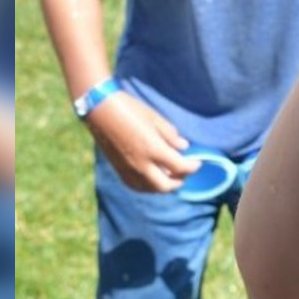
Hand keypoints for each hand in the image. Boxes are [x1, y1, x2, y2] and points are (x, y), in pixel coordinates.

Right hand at [83, 92, 197, 191]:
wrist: (100, 110)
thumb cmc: (129, 109)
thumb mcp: (155, 118)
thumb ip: (170, 136)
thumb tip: (183, 147)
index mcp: (153, 149)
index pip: (179, 167)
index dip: (192, 167)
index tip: (198, 163)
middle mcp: (141, 164)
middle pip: (165, 186)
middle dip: (179, 181)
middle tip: (185, 172)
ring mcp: (128, 169)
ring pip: (150, 189)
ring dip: (164, 186)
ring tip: (170, 175)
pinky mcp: (118, 169)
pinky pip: (136, 186)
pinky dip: (148, 186)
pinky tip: (152, 178)